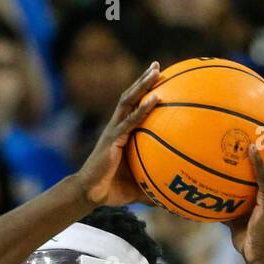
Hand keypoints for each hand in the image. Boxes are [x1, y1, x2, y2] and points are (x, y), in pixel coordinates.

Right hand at [75, 62, 161, 206]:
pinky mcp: (113, 138)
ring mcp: (113, 131)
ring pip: (128, 101)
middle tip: (157, 66)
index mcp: (121, 135)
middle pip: (130, 97)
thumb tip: (174, 197)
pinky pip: (131, 121)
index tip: (158, 80)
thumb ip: (155, 186)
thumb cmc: (112, 190)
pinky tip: (156, 98)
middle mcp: (116, 128)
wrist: (90, 194)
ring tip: (156, 70)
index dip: (143, 93)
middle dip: (143, 80)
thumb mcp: (139, 187)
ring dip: (142, 84)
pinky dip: (144, 108)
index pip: (132, 108)